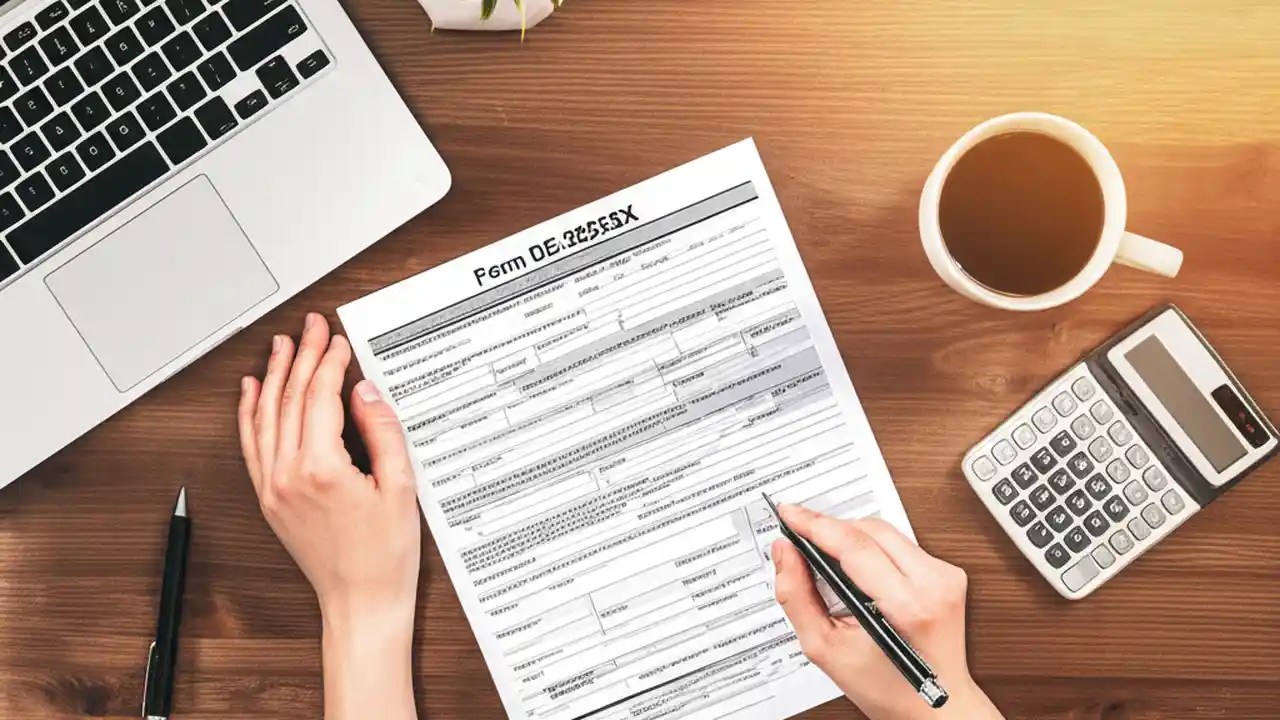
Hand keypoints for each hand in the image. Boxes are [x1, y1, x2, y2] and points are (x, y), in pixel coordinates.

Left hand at [238, 313, 420, 719]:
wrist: (361, 602)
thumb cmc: (385, 555)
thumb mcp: (401, 488)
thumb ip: (383, 433)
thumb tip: (366, 392)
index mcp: (322, 469)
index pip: (320, 398)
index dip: (330, 363)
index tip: (340, 342)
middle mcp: (289, 475)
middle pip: (290, 400)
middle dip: (302, 357)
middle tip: (312, 328)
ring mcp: (273, 488)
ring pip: (266, 418)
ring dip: (273, 377)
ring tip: (282, 346)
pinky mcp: (269, 500)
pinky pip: (253, 447)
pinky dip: (250, 415)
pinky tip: (252, 392)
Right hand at [771, 506, 1002, 719]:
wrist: (935, 706)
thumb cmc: (889, 687)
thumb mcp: (826, 649)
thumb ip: (797, 596)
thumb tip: (784, 553)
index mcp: (908, 606)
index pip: (853, 545)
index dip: (815, 524)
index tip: (790, 515)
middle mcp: (934, 584)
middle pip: (869, 530)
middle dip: (830, 528)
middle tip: (801, 538)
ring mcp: (945, 576)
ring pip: (885, 531)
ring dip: (851, 537)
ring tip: (828, 557)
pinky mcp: (948, 573)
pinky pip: (900, 543)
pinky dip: (872, 548)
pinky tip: (858, 568)